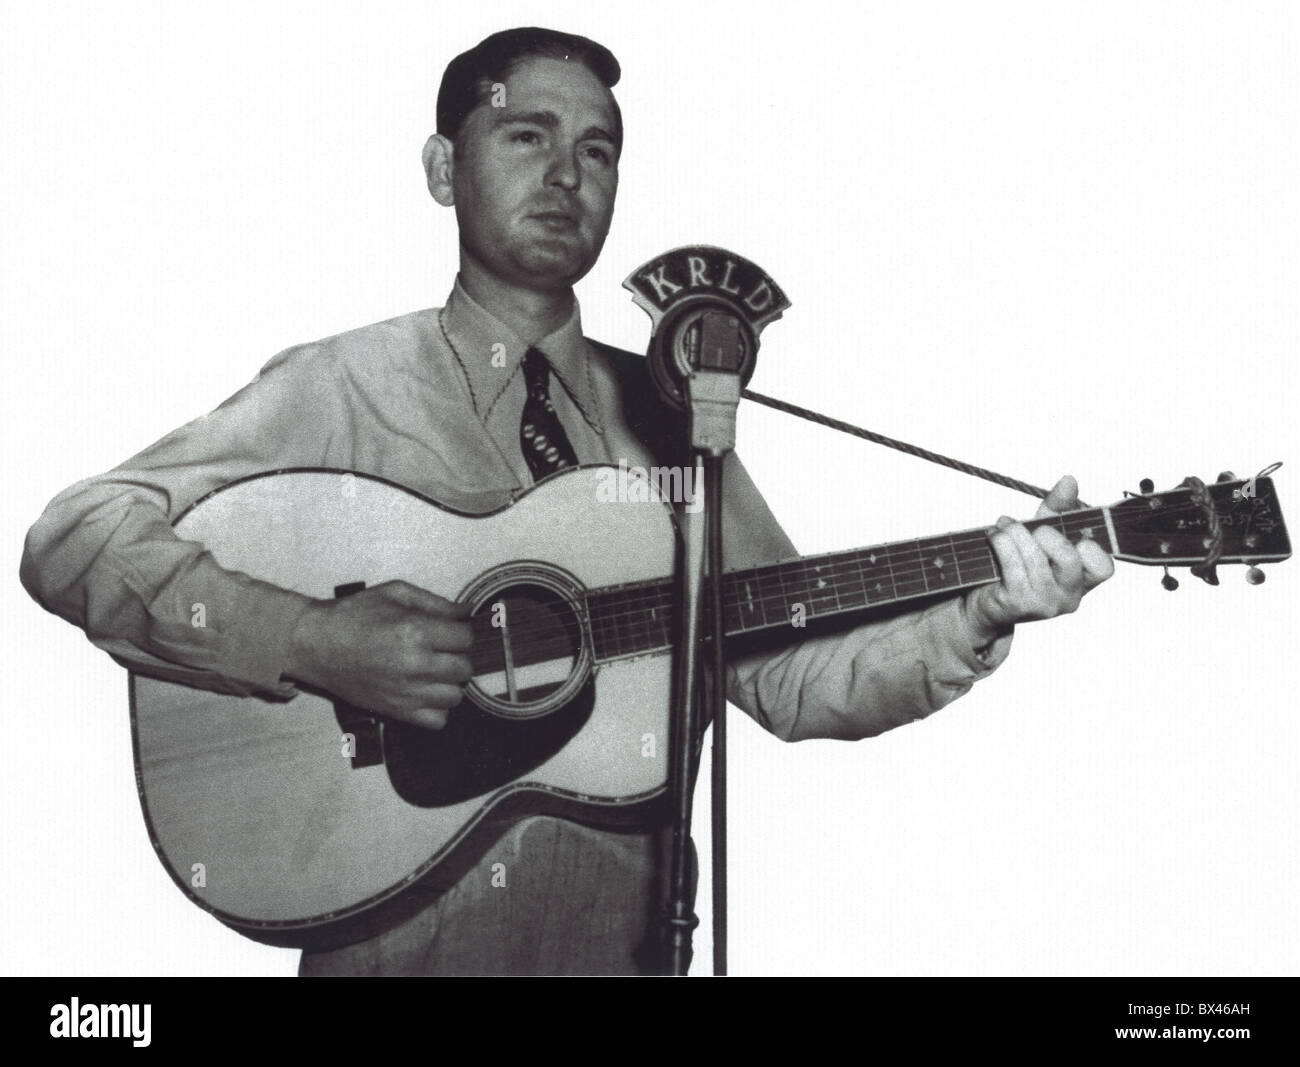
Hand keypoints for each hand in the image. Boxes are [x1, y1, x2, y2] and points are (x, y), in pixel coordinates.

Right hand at [285, 580, 473, 729]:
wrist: (315, 644)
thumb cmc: (353, 616)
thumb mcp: (395, 593)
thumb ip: (436, 602)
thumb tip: (468, 611)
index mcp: (416, 631)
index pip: (466, 638)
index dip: (461, 632)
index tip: (450, 631)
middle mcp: (415, 665)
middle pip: (465, 668)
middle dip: (457, 656)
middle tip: (441, 650)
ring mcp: (406, 692)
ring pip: (456, 696)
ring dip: (449, 683)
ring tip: (432, 671)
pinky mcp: (396, 712)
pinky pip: (438, 721)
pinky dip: (436, 709)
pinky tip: (424, 692)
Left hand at [962, 475, 1114, 647]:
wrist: (985, 600)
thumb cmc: (1018, 565)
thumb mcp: (1041, 534)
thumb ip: (1059, 508)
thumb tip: (1069, 480)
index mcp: (1082, 581)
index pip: (1103, 567)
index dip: (1089, 546)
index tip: (1066, 533)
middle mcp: (1069, 597)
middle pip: (1068, 558)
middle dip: (1045, 534)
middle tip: (1029, 527)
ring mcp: (1045, 604)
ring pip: (1034, 558)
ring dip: (1014, 533)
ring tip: (1003, 526)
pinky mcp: (1019, 605)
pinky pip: (1011, 565)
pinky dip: (1001, 543)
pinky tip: (993, 536)